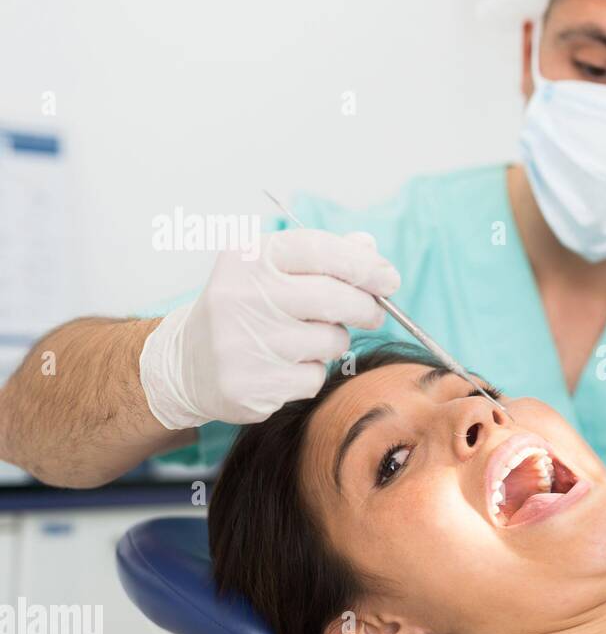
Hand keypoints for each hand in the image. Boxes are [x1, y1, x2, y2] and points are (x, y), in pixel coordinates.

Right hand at [139, 229, 398, 427]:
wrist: (187, 363)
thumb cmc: (244, 309)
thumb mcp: (271, 270)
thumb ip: (322, 256)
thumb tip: (369, 247)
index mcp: (247, 258)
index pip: (320, 250)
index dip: (364, 265)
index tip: (389, 278)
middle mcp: (241, 296)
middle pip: (334, 298)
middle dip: (366, 307)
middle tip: (373, 312)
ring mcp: (243, 343)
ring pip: (331, 342)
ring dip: (333, 342)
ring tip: (304, 340)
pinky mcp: (250, 386)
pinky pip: (314, 377)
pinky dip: (311, 373)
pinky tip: (283, 366)